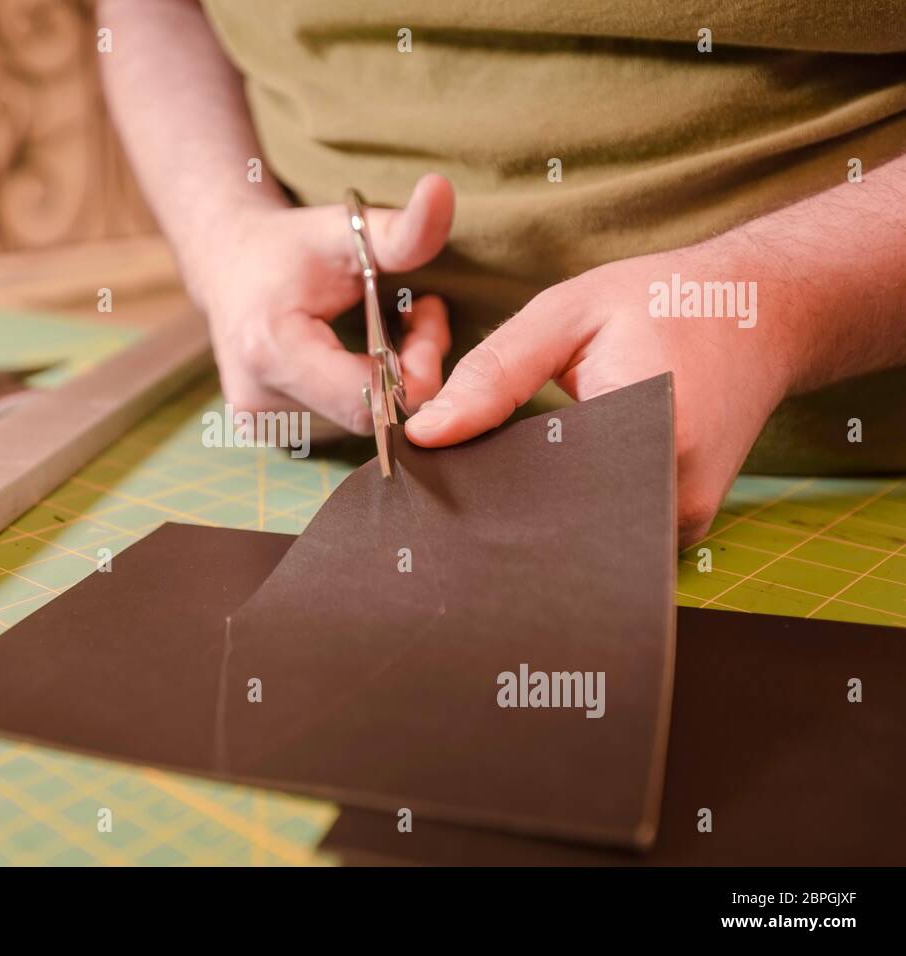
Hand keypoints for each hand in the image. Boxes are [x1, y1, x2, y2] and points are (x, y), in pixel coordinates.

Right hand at [190, 174, 455, 435]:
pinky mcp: (266, 433)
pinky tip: (355, 358)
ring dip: (387, 384)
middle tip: (414, 318)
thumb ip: (401, 228)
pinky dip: (360, 395)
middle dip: (407, 372)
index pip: (372, 400)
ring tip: (383, 331)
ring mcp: (259, 425)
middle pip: (371, 415)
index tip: (426, 315)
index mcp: (272, 353)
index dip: (416, 367)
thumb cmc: (289, 245)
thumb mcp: (346, 229)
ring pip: (360, 425)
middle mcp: (259, 402)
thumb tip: (442, 190)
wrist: (228, 264)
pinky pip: (338, 426)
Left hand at [404, 244, 798, 545]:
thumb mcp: (569, 314)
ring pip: (583, 536)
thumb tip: (428, 433)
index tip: (440, 473)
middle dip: (507, 504)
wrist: (762, 311)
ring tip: (516, 466)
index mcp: (647, 438)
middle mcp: (671, 497)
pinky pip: (609, 531)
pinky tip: (557, 475)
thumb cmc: (666, 303)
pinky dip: (576, 506)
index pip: (537, 494)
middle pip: (559, 527)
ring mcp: (682, 521)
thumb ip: (495, 373)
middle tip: (468, 471)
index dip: (480, 486)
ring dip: (542, 508)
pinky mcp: (681, 525)